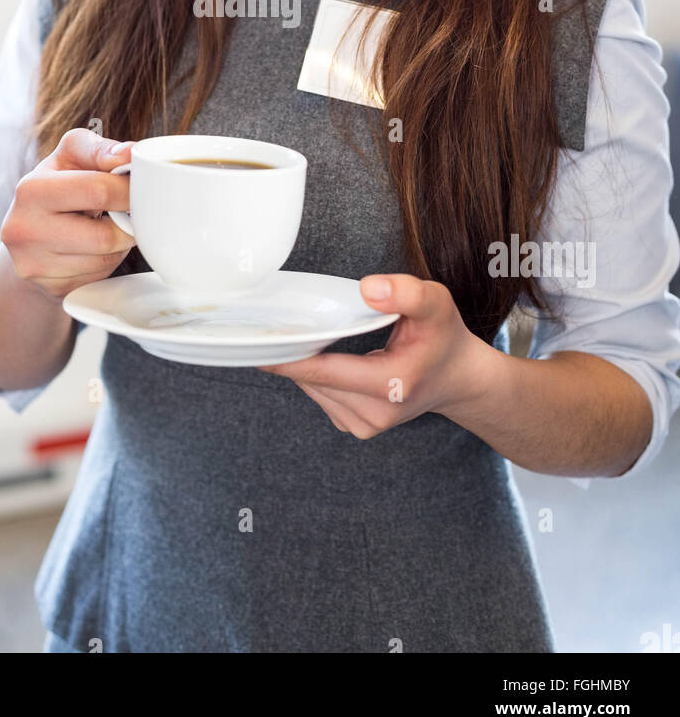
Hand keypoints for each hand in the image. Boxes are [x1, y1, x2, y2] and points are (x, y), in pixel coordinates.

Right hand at [0, 128, 135, 302]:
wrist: (27, 234)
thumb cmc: (57, 186)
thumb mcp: (70, 155)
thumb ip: (100, 150)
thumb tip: (130, 154)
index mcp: (30, 190)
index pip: (98, 190)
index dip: (129, 189)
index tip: (141, 186)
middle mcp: (24, 231)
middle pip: (105, 236)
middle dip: (127, 223)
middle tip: (130, 211)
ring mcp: (34, 265)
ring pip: (105, 260)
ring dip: (119, 244)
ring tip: (107, 227)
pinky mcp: (51, 289)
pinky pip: (99, 279)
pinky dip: (107, 263)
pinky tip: (95, 249)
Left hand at [257, 273, 491, 437]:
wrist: (459, 378)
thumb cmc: (443, 337)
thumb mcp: (435, 303)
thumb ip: (405, 292)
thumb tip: (367, 288)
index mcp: (391, 387)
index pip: (324, 372)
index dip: (287, 357)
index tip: (257, 342)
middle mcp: (375, 415)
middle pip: (313, 380)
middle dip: (291, 353)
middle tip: (269, 325)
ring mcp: (364, 426)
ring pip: (312, 390)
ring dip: (302, 365)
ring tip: (299, 335)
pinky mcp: (356, 427)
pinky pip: (320, 397)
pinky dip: (315, 376)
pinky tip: (320, 356)